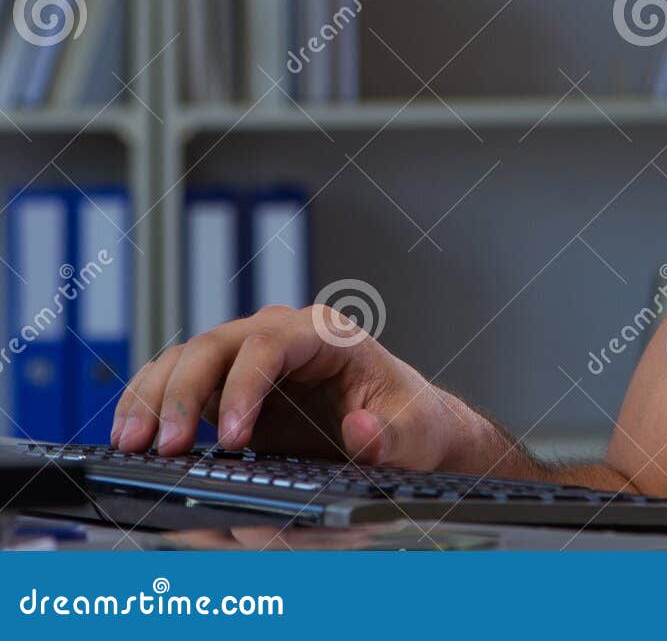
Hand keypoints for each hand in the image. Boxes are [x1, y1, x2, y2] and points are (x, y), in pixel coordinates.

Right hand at [110, 305, 493, 470]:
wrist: (401, 428)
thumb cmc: (410, 421)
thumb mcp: (416, 432)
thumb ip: (392, 435)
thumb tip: (360, 429)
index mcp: (328, 335)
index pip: (272, 341)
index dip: (245, 385)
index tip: (233, 438)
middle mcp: (282, 337)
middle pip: (217, 344)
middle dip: (184, 393)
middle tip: (166, 448)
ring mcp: (249, 361)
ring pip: (187, 359)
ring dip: (154, 398)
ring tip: (133, 444)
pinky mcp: (227, 391)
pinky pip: (178, 385)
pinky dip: (150, 406)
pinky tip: (132, 438)